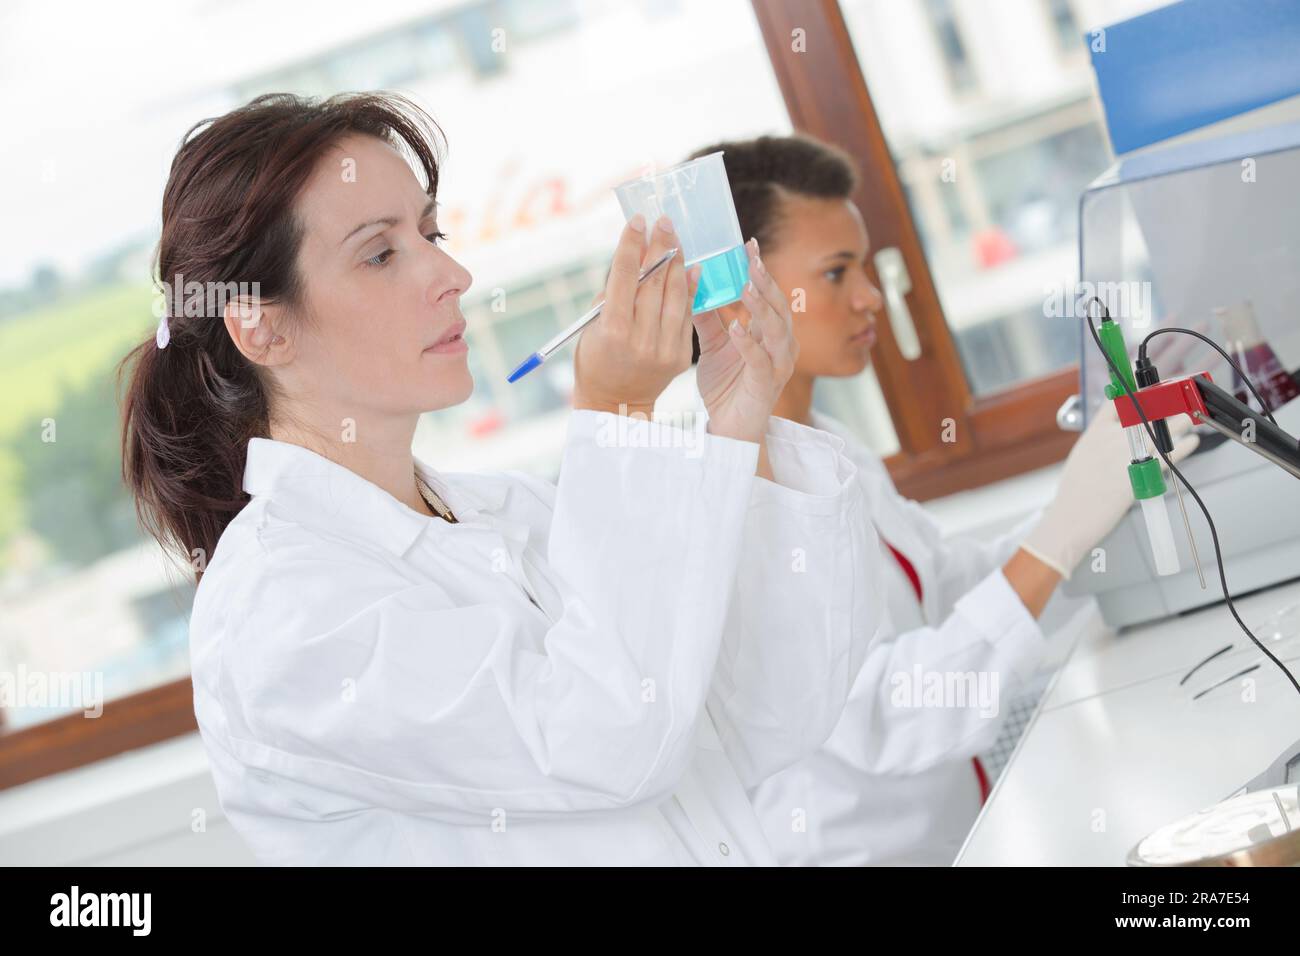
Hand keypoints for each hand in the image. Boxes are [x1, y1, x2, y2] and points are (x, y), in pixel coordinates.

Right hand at [572, 215, 699, 416]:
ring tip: (676, 239)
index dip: (631, 245)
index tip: (638, 220)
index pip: (624, 277)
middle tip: (664, 221)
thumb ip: (611, 295)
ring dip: (676, 263)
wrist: (615, 404)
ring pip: (673, 296)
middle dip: (659, 247)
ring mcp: (663, 349)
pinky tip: (690, 268)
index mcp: (613, 331)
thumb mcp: (592, 327)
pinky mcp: (680, 355)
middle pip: (653, 282)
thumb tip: (632, 257)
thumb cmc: (595, 360)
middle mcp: (640, 339)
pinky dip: (688, 289)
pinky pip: (686, 315)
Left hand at [693, 238, 797, 445]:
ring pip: (778, 331)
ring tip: (746, 287)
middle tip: (750, 258)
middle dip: (766, 281)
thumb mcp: (713, 346)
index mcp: (770, 333)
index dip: (760, 270)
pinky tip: (737, 328)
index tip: (748, 244)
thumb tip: (692, 283)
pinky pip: (761, 361)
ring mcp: (777, 366)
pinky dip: (749, 343)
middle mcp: (781, 346)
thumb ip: (708, 318)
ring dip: (762, 307)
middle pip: (779, 307)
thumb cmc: (726, 387)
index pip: (768, 295)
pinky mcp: (767, 386)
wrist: (728, 430)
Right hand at [1020, 400, 1200, 577]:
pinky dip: (1184, 447)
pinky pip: (1168, 454)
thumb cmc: (1075, 492)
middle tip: (1178, 399)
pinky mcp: (1140, 472)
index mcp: (1094, 432)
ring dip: (1179, 422)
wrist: (1073, 516)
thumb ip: (1099, 439)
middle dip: (1165, 403)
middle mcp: (1111, 438)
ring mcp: (1126, 453)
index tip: (1154, 388)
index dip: (1139, 391)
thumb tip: (1114, 431)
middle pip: (1145, 410)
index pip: (1119, 401)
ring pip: (1161, 429)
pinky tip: (1192, 442)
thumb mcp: (1082, 456)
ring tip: (1188, 418)